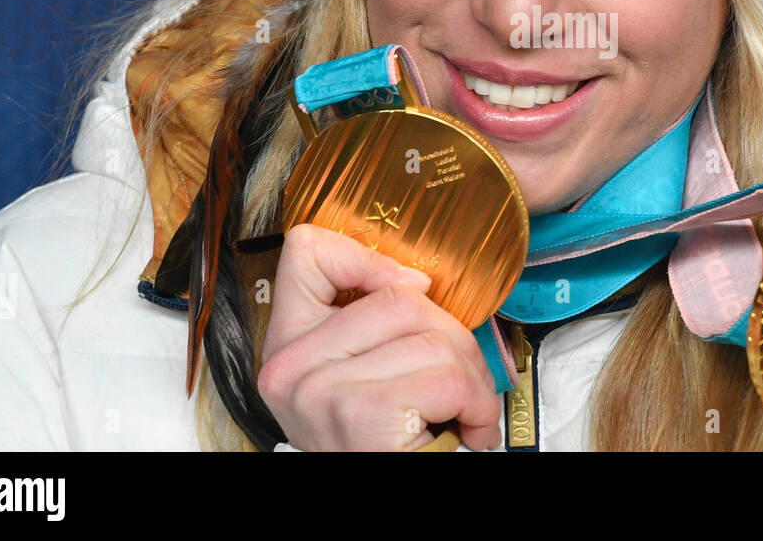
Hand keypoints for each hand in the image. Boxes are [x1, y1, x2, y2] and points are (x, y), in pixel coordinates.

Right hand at [257, 223, 501, 451]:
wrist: (391, 511)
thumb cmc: (389, 442)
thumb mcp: (365, 373)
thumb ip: (374, 321)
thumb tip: (418, 281)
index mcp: (286, 345)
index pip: (306, 250)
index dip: (370, 259)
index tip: (407, 292)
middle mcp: (289, 367)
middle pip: (399, 295)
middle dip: (452, 338)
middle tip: (457, 383)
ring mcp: (319, 391)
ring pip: (433, 335)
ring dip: (472, 378)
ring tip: (463, 411)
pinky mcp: (361, 415)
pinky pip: (447, 376)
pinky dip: (476, 404)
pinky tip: (467, 429)